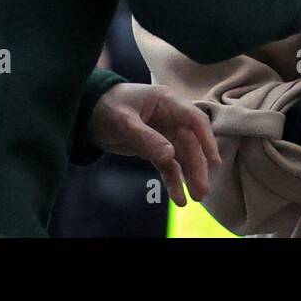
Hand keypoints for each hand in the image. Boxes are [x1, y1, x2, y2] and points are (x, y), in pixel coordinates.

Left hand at [87, 83, 221, 205]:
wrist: (86, 111)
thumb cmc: (107, 106)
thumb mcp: (124, 122)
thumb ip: (146, 138)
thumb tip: (170, 156)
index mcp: (168, 102)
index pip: (194, 120)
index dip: (206, 139)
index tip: (214, 161)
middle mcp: (171, 118)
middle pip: (190, 142)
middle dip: (198, 166)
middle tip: (202, 190)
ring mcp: (164, 133)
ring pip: (182, 156)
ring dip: (189, 176)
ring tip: (196, 198)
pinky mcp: (155, 147)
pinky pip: (168, 165)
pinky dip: (173, 180)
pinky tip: (178, 198)